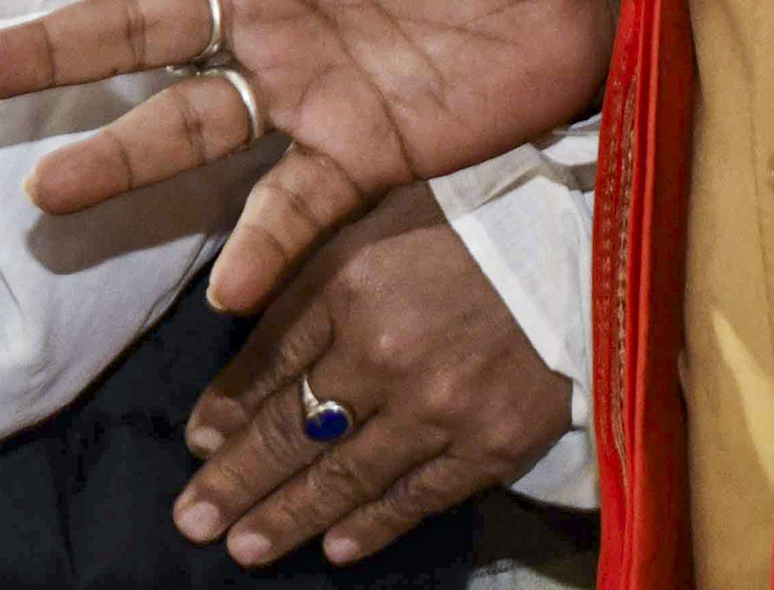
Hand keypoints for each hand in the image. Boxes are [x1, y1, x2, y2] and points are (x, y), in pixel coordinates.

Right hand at [0, 0, 622, 311]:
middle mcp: (264, 0)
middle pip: (134, 26)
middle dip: (49, 50)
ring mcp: (304, 82)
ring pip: (187, 122)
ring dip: (118, 156)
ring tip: (45, 189)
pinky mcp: (362, 151)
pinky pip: (295, 203)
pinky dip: (260, 244)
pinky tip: (221, 289)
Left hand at [172, 182, 570, 566]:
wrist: (580, 247)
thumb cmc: (463, 223)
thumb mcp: (368, 226)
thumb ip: (302, 283)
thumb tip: (234, 342)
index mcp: (347, 283)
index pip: (268, 364)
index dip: (226, 411)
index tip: (196, 446)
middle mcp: (382, 350)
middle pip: (292, 431)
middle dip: (236, 484)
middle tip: (192, 522)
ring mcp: (437, 405)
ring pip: (344, 476)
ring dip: (287, 518)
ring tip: (243, 549)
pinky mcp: (490, 443)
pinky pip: (416, 497)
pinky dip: (370, 527)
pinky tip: (332, 549)